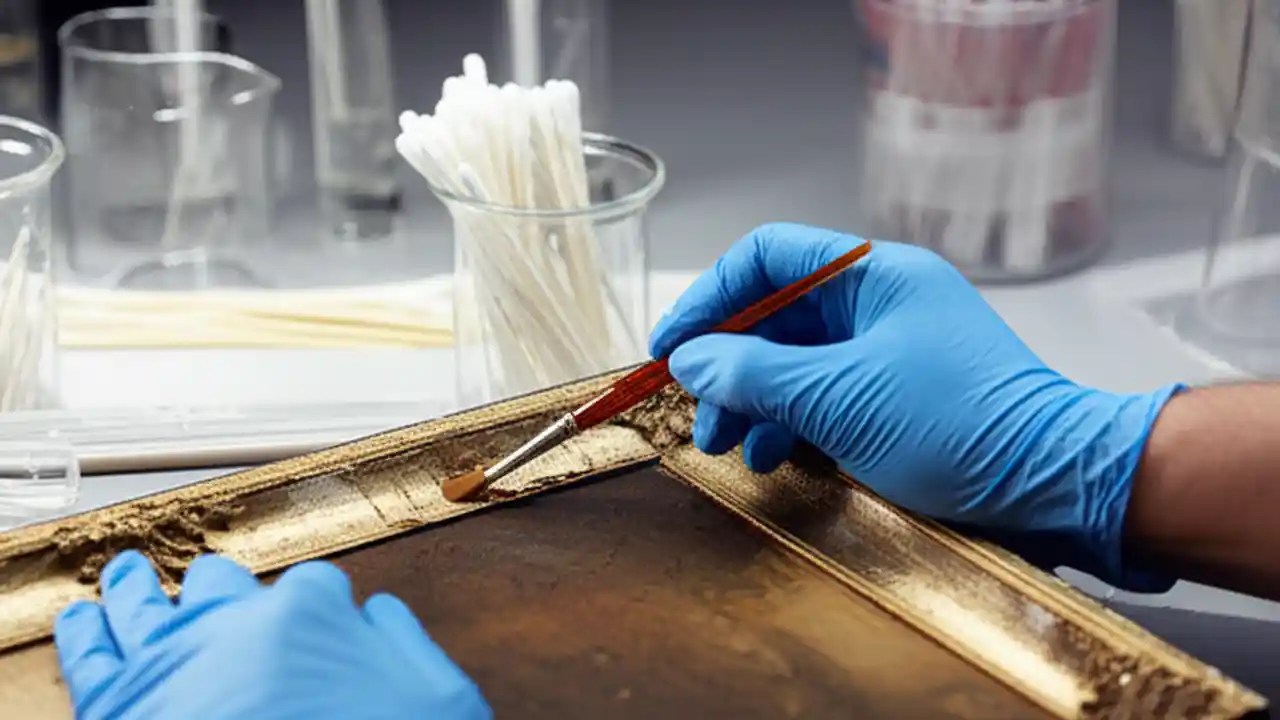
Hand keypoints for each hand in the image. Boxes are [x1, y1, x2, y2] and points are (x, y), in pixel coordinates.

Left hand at [54, 550, 490, 719]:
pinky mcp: (117, 702)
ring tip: (132, 576)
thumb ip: (404, 644)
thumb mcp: (440, 697)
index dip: (313, 609)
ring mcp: (171, 657)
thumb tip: (378, 616)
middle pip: (222, 584)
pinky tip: (88, 622)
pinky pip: (89, 652)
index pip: (312, 587)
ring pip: (146, 600)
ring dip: (139, 585)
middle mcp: (237, 622)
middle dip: (222, 590)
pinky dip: (86, 632)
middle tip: (218, 594)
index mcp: (312, 613)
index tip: (315, 623)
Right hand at [651, 223, 1180, 588]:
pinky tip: (775, 458)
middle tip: (698, 414)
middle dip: (728, 364)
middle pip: (776, 314)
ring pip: (796, 360)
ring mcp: (890, 350)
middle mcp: (879, 303)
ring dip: (754, 400)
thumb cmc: (963, 425)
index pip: (768, 257)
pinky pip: (825, 395)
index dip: (710, 297)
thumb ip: (757, 375)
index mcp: (872, 275)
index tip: (673, 346)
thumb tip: (692, 361)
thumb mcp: (842, 398)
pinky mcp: (898, 397)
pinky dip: (791, 423)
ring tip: (728, 445)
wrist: (1058, 482)